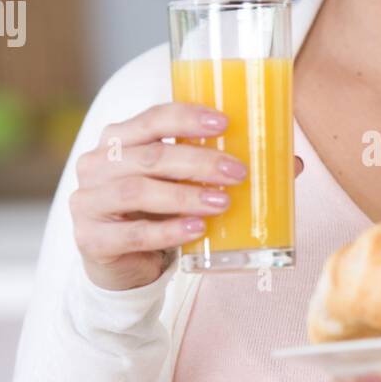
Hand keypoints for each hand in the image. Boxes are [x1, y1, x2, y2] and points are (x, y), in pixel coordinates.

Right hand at [69, 101, 303, 290]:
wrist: (122, 264)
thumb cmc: (157, 211)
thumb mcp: (184, 184)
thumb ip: (224, 168)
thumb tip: (292, 163)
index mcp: (119, 139)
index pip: (151, 118)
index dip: (186, 117)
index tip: (224, 122)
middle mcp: (97, 164)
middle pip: (150, 156)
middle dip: (198, 162)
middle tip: (238, 172)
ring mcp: (88, 201)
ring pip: (138, 191)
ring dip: (185, 196)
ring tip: (222, 202)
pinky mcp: (91, 239)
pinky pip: (133, 233)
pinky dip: (168, 231)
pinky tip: (196, 230)